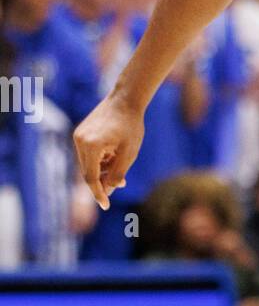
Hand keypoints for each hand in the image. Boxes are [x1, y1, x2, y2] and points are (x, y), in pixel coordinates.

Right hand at [73, 93, 144, 210]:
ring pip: (88, 164)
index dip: (99, 194)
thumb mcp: (128, 154)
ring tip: (120, 163)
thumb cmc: (131, 125)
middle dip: (103, 181)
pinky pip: (88, 154)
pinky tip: (113, 154)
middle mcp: (80, 141)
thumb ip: (117, 174)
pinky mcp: (81, 133)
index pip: (91, 178)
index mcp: (91, 146)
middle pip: (88, 172)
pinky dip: (100, 160)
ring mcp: (79, 136)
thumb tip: (108, 191)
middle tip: (120, 182)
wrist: (126, 99)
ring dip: (102, 170)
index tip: (105, 206)